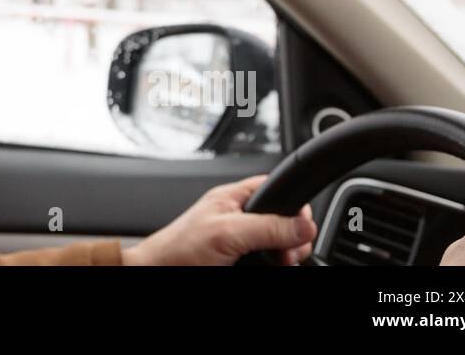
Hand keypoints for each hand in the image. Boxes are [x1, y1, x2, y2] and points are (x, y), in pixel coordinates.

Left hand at [125, 174, 315, 264]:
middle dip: (292, 237)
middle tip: (285, 255)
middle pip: (284, 222)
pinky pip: (269, 262)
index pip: (276, 189)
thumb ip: (267, 226)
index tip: (302, 228)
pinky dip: (275, 265)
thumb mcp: (228, 232)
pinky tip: (269, 268)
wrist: (160, 274)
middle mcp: (240, 218)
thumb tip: (304, 225)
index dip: (294, 205)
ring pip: (280, 246)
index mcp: (234, 198)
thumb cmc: (179, 249)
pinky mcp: (242, 262)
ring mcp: (242, 243)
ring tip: (278, 264)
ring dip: (285, 256)